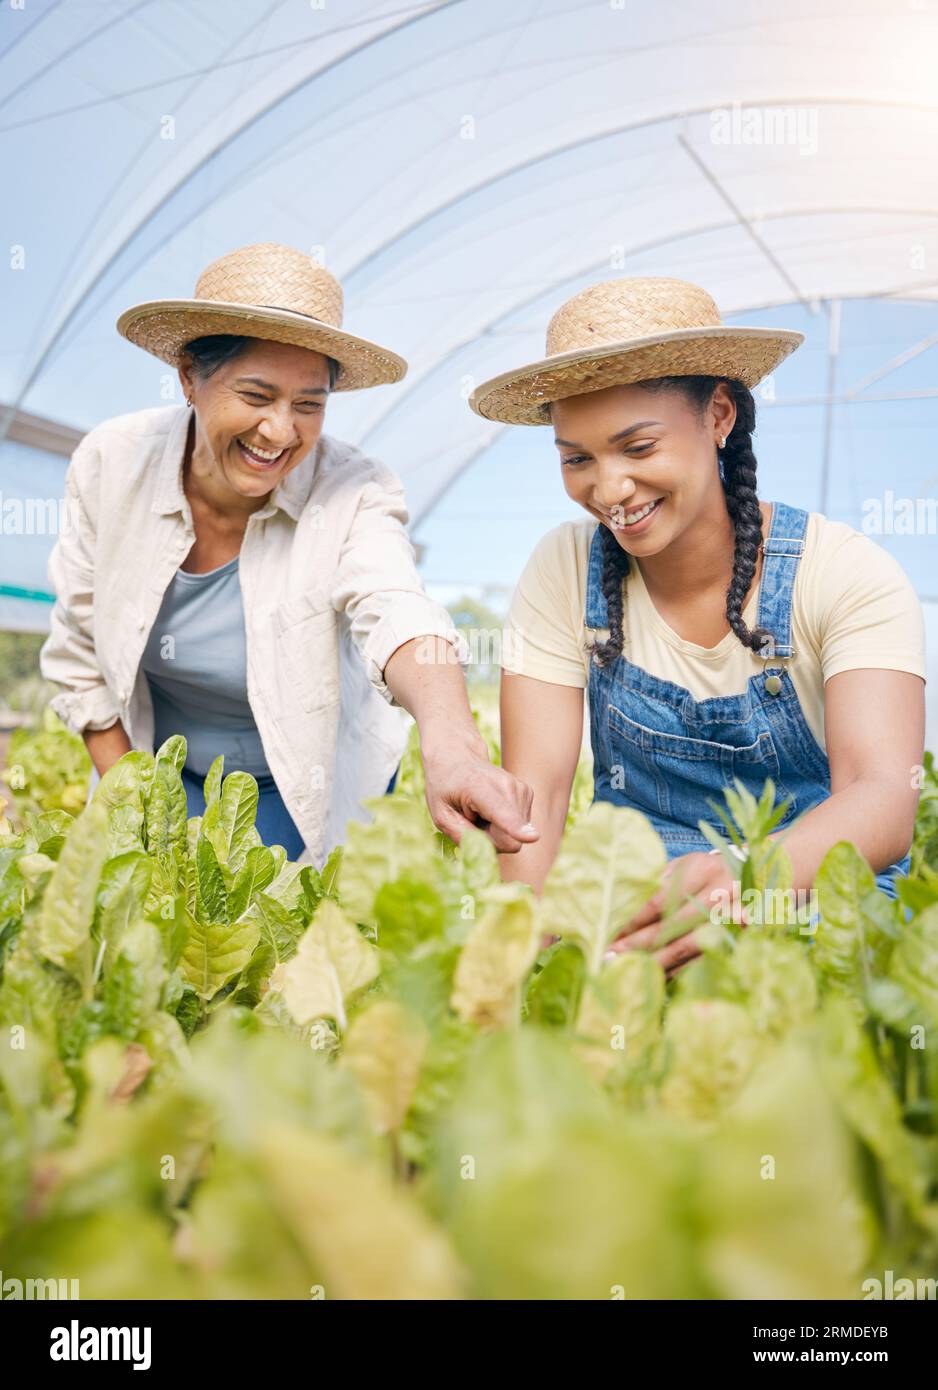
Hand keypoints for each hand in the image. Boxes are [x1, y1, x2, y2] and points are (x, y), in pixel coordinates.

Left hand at [421, 730, 538, 852]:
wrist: (457, 758)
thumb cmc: (445, 788)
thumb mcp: (441, 815)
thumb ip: (462, 835)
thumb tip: (489, 852)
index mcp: (479, 788)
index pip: (501, 812)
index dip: (516, 826)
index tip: (533, 836)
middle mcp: (507, 786)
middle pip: (509, 838)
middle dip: (490, 839)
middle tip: (471, 820)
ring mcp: (521, 789)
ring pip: (515, 836)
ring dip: (495, 831)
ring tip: (479, 812)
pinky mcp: (527, 793)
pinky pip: (518, 827)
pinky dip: (502, 824)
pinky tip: (489, 809)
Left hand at [605, 851, 745, 978]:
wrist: (751, 877)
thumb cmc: (705, 871)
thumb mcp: (684, 865)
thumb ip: (657, 881)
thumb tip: (620, 906)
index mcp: (702, 870)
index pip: (660, 902)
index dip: (634, 922)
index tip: (611, 934)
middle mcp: (720, 894)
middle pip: (673, 927)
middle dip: (639, 946)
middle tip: (611, 958)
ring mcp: (733, 920)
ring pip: (689, 948)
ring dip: (656, 963)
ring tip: (629, 972)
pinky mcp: (738, 940)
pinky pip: (702, 961)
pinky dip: (676, 971)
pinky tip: (654, 977)